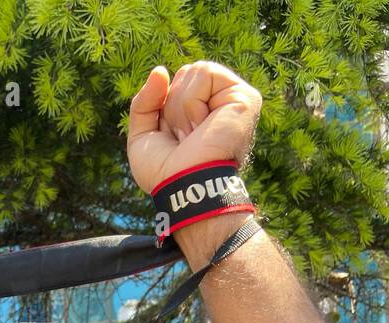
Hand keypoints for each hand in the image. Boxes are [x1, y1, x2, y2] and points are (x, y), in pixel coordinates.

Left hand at [126, 61, 261, 195]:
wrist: (182, 187)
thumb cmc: (165, 171)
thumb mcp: (142, 136)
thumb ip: (144, 102)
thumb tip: (160, 70)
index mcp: (203, 109)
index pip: (177, 81)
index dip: (164, 108)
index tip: (174, 137)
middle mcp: (221, 102)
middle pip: (186, 72)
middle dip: (173, 107)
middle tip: (185, 137)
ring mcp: (236, 98)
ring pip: (195, 71)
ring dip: (182, 108)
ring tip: (195, 133)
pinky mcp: (246, 98)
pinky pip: (206, 74)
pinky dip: (193, 103)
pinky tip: (202, 126)